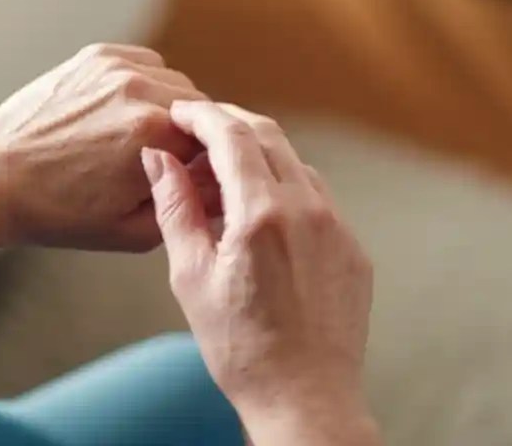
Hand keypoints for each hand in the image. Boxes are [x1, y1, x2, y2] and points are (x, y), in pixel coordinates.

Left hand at [0, 44, 211, 251]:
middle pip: (200, 110)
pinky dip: (146, 85)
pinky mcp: (95, 55)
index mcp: (154, 135)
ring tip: (138, 138)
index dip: (211, 163)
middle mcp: (140, 91)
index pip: (218, 142)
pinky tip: (123, 113)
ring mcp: (115, 67)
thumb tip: (224, 182)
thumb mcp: (134, 231)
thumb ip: (190, 204)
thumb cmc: (57, 212)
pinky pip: (147, 63)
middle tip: (164, 162)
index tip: (195, 178)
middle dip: (191, 136)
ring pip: (176, 84)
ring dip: (170, 109)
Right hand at [142, 101, 378, 445]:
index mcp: (262, 214)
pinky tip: (261, 212)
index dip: (201, 114)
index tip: (179, 112)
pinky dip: (286, 187)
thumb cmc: (240, 348)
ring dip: (260, 155)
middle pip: (269, 135)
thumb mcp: (191, 276)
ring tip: (223, 175)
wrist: (305, 399)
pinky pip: (318, 198)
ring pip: (296, 164)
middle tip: (197, 127)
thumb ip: (176, 208)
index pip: (231, 135)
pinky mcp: (353, 249)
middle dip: (230, 122)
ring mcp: (338, 227)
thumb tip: (158, 158)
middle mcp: (308, 210)